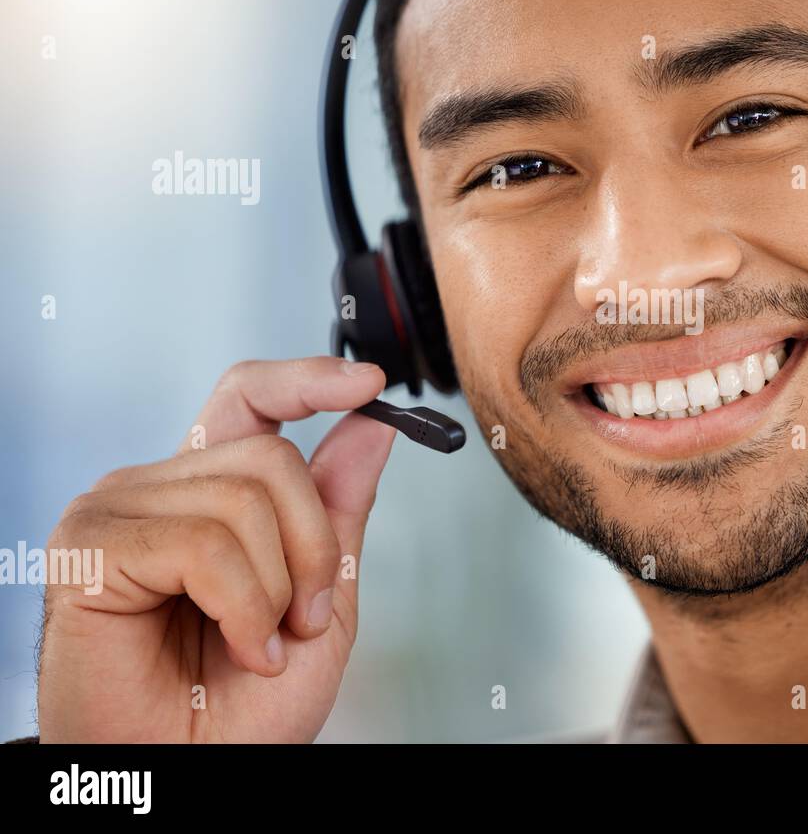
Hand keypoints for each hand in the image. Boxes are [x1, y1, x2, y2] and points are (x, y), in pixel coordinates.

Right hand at [36, 356, 396, 741]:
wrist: (189, 771)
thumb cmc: (239, 704)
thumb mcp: (324, 598)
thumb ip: (339, 512)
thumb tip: (370, 427)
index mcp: (210, 493)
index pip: (251, 400)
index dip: (308, 381)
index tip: (370, 384)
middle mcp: (161, 489)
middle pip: (269, 453)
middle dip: (314, 544)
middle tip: (305, 615)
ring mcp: (119, 510)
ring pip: (245, 495)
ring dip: (279, 587)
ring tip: (259, 640)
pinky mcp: (90, 546)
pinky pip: (204, 544)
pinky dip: (243, 606)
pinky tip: (237, 644)